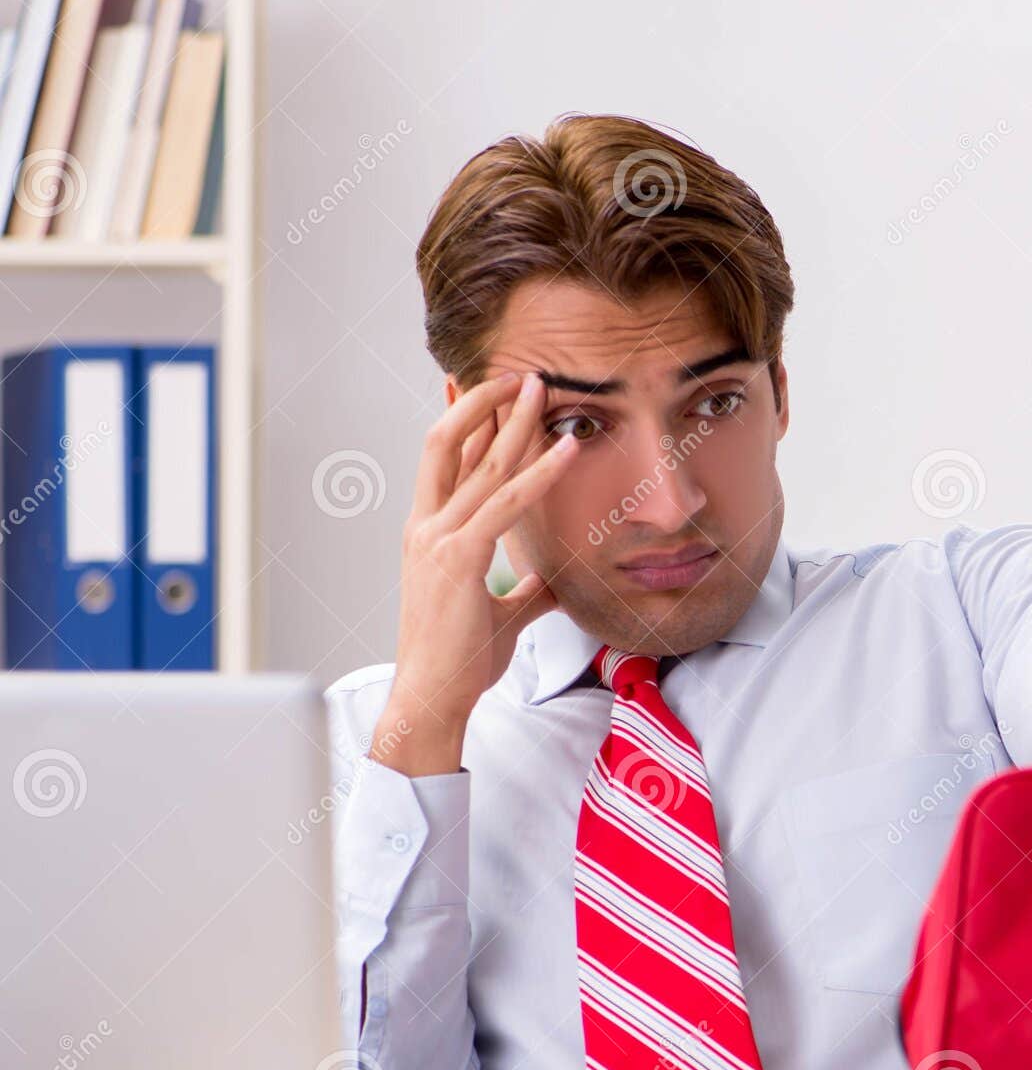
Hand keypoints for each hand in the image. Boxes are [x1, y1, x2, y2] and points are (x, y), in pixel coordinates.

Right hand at [371, 372, 577, 775]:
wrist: (432, 696)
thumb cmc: (459, 658)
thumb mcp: (500, 614)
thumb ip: (523, 589)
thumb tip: (549, 582)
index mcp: (430, 533)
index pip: (447, 460)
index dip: (467, 419)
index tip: (489, 389)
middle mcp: (428, 526)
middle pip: (454, 443)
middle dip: (486, 402)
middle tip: (522, 373)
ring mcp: (439, 539)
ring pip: (480, 463)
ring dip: (514, 421)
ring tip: (543, 387)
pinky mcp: (459, 558)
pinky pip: (506, 503)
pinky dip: (539, 473)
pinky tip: (566, 449)